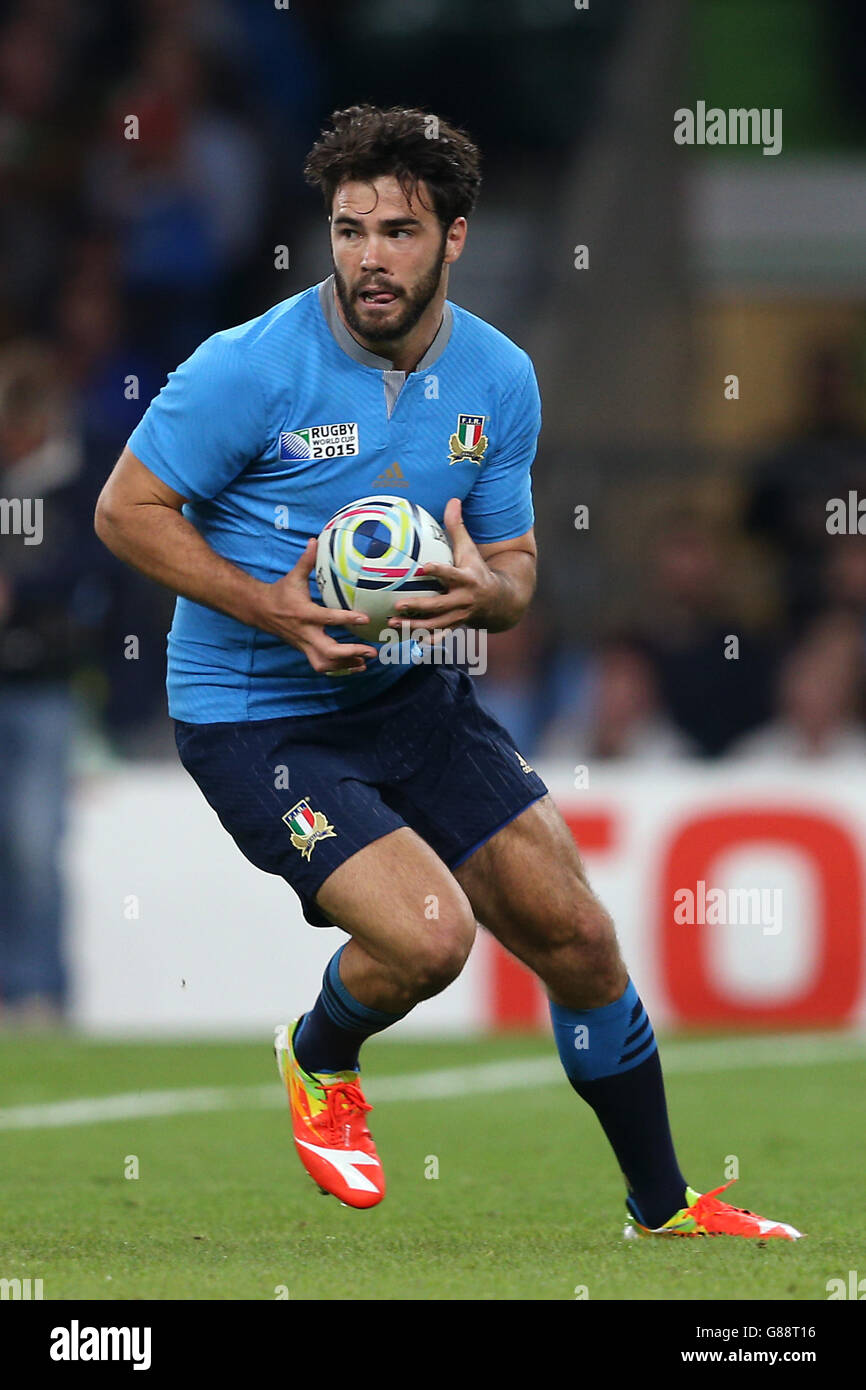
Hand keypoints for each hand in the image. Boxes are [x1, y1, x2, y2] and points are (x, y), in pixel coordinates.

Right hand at [261, 539, 378, 675]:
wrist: (260, 611)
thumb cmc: (281, 592)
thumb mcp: (293, 576)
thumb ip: (307, 561)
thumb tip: (315, 540)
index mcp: (304, 613)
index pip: (328, 619)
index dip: (347, 619)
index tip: (365, 619)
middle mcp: (305, 633)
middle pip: (328, 651)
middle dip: (351, 653)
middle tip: (371, 650)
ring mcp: (304, 645)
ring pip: (325, 663)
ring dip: (346, 665)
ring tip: (366, 662)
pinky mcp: (305, 651)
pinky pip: (322, 665)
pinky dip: (339, 669)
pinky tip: (356, 666)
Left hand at [388, 497, 495, 631]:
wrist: (500, 600)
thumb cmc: (478, 569)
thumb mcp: (470, 549)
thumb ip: (458, 527)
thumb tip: (453, 499)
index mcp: (467, 579)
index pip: (451, 574)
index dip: (438, 572)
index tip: (422, 569)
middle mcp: (464, 600)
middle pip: (439, 605)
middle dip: (419, 606)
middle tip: (397, 604)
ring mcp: (460, 616)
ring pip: (436, 624)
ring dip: (414, 626)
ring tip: (392, 623)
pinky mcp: (456, 626)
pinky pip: (439, 635)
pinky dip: (424, 639)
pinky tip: (405, 640)